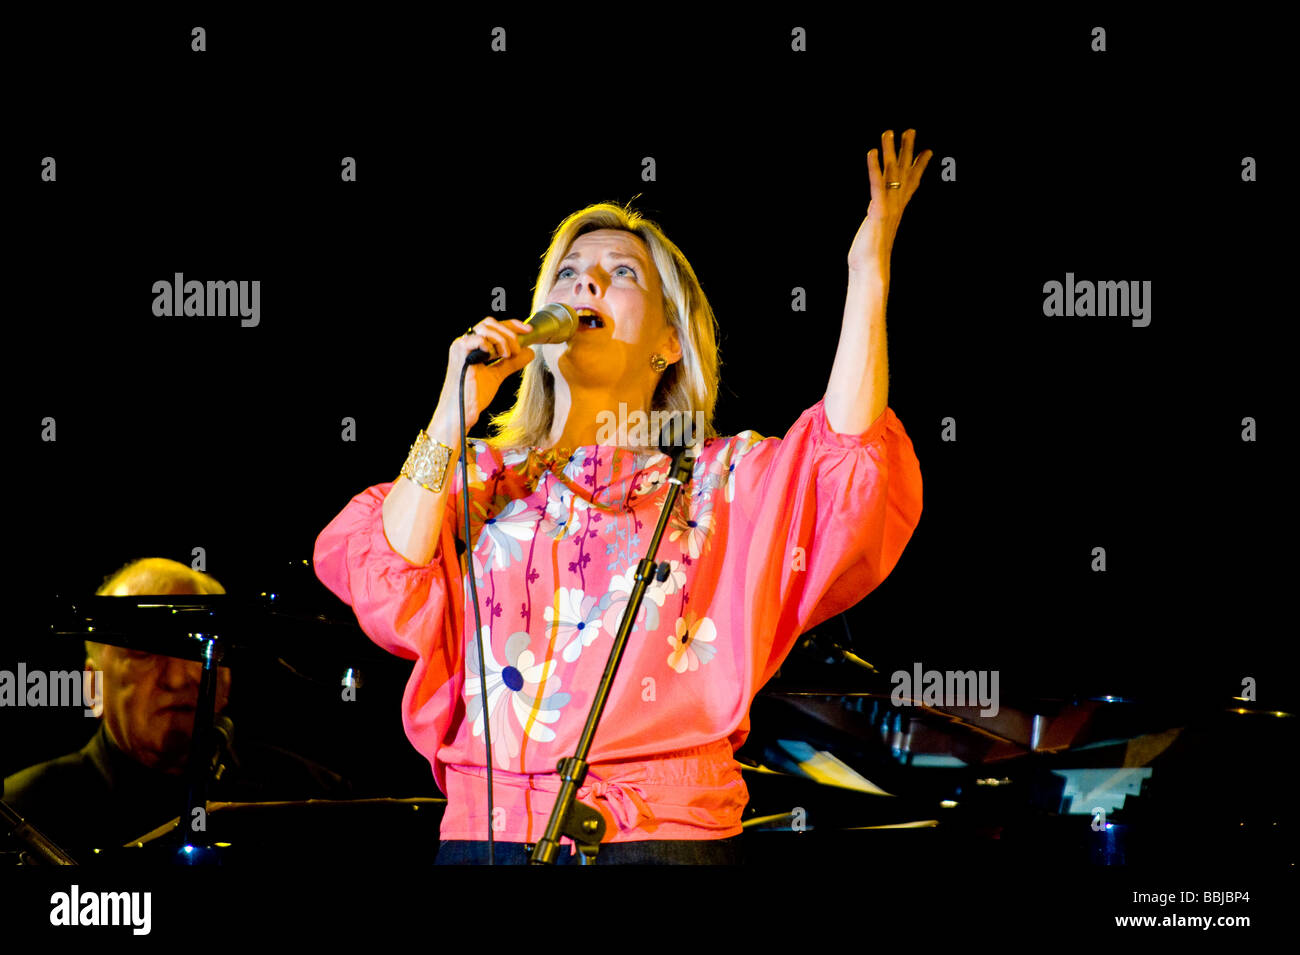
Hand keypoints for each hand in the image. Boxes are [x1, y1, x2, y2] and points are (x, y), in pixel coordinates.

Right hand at [432, 317, 534, 434]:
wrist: (462, 412)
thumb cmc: (474, 395)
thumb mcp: (498, 375)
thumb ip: (511, 362)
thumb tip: (530, 352)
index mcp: (473, 345)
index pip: (493, 327)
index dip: (512, 325)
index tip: (529, 331)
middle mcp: (465, 342)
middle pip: (490, 323)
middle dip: (509, 332)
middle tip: (517, 350)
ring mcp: (461, 346)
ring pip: (486, 328)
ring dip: (502, 339)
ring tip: (507, 356)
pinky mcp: (460, 352)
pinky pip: (477, 339)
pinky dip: (490, 344)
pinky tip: (495, 356)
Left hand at [847, 128, 931, 272]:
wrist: (871, 271)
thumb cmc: (871, 258)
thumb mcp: (878, 234)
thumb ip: (881, 222)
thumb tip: (880, 217)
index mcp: (897, 210)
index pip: (911, 184)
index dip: (919, 166)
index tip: (928, 151)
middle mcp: (896, 206)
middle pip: (904, 173)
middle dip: (908, 150)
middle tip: (911, 130)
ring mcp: (888, 207)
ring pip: (891, 174)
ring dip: (890, 151)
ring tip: (888, 131)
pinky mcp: (878, 211)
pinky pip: (876, 185)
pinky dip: (874, 168)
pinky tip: (871, 153)